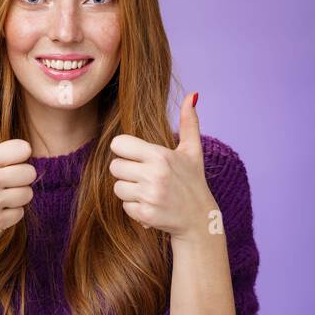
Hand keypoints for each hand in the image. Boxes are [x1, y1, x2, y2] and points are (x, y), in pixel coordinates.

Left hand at [108, 91, 219, 241]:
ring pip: (117, 187)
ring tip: (149, 191)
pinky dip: (134, 207)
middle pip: (114, 166)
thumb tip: (192, 95)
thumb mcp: (192, 151)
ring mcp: (149, 195)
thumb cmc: (193, 181)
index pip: (118, 144)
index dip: (125, 150)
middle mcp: (154, 174)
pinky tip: (151, 205)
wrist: (200, 219)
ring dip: (130, 191)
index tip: (137, 156)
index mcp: (160, 155)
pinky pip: (124, 206)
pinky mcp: (145, 214)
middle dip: (127, 172)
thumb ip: (189, 123)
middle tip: (146, 176)